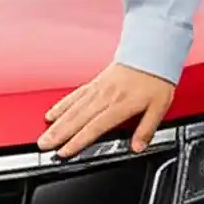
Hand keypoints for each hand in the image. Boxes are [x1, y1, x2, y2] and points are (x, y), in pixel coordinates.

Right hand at [37, 63, 174, 158]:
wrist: (153, 51)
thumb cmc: (157, 78)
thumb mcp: (160, 106)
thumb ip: (147, 128)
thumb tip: (138, 147)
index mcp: (122, 104)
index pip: (96, 126)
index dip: (78, 141)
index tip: (64, 152)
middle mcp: (107, 96)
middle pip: (79, 118)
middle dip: (59, 134)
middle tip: (43, 146)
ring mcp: (99, 88)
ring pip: (73, 108)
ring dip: (57, 123)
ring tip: (44, 135)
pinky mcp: (96, 82)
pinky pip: (76, 95)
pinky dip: (62, 105)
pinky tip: (52, 114)